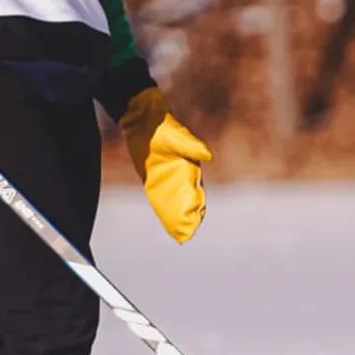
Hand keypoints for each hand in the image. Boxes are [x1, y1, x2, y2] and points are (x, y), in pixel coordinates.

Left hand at [121, 87, 211, 243]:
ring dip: (176, 218)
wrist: (145, 120)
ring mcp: (168, 178)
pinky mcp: (153, 177)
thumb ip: (192, 146)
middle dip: (188, 217)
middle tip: (187, 234)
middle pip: (187, 201)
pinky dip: (164, 210)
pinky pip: (159, 198)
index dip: (197, 206)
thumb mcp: (179, 137)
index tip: (196, 220)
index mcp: (191, 167)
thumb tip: (209, 155)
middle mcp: (182, 176)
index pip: (197, 191)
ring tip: (179, 234)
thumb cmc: (165, 127)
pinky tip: (167, 222)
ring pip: (174, 203)